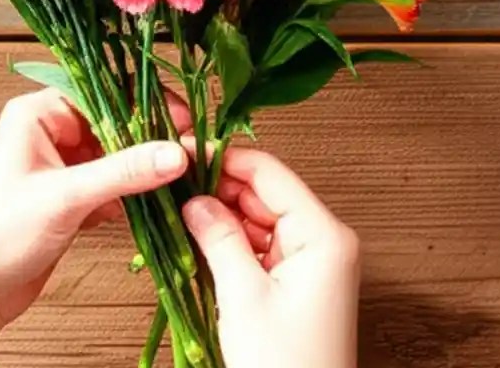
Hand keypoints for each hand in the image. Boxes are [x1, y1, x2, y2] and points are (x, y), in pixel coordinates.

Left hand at [0, 89, 189, 367]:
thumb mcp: (65, 197)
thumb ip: (124, 172)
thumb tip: (176, 152)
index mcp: (36, 115)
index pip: (102, 91)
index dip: (145, 103)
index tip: (182, 120)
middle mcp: (47, 134)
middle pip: (113, 124)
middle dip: (148, 140)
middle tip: (185, 154)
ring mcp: (57, 168)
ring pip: (114, 157)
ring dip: (141, 171)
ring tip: (175, 182)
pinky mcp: (66, 200)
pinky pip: (109, 187)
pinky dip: (129, 196)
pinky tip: (147, 207)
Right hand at [182, 148, 360, 367]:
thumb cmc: (286, 367)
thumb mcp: (243, 296)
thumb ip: (218, 238)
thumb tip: (195, 201)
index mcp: (325, 235)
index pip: (271, 173)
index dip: (225, 158)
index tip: (186, 152)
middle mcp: (326, 242)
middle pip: (265, 193)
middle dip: (219, 189)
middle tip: (174, 186)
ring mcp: (314, 263)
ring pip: (260, 220)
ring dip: (222, 218)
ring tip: (180, 215)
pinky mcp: (300, 283)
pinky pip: (262, 247)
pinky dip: (233, 244)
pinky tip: (201, 243)